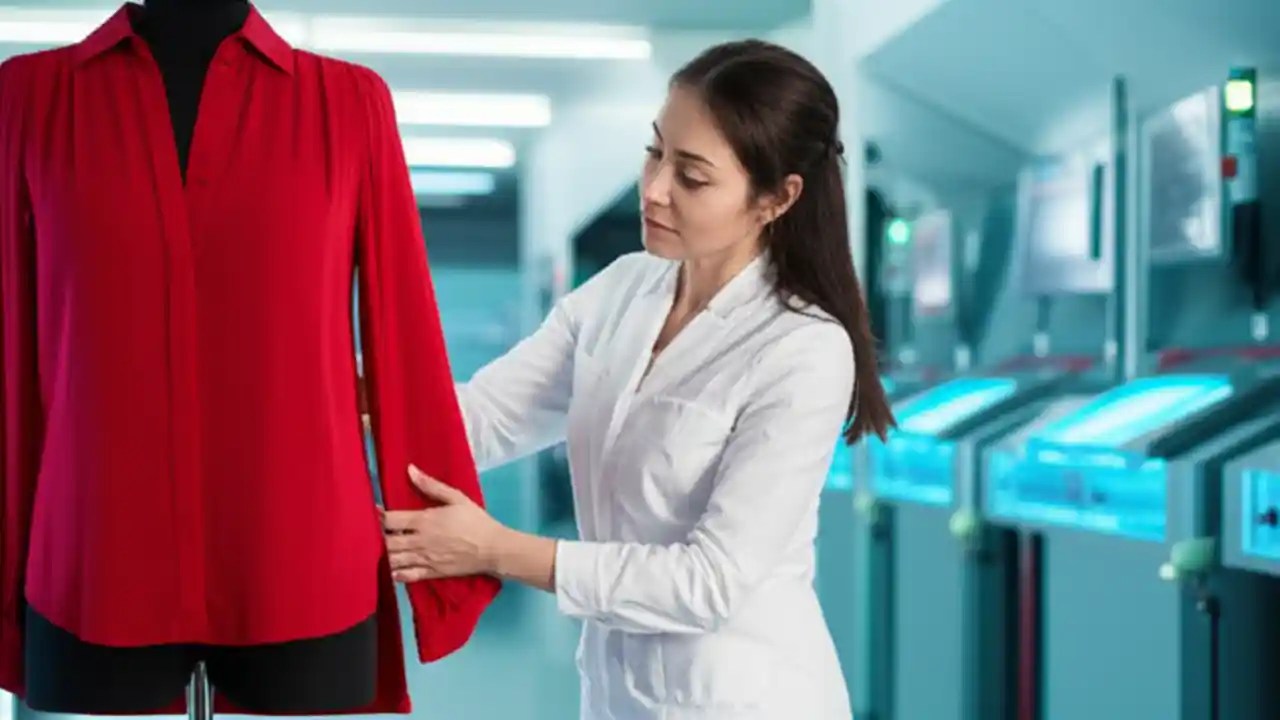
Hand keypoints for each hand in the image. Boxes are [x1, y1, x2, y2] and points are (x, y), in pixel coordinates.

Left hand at [381, 465, 506, 582]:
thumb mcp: (456, 498)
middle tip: (374, 533)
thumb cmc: (475, 521)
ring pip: (393, 559)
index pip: (390, 520)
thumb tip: (410, 469)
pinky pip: (406, 576)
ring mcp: (424, 559)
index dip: (378, 516)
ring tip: (381, 550)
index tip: (373, 513)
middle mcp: (419, 541)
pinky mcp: (431, 573)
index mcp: (424, 520)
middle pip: (387, 541)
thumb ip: (431, 485)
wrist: (492, 548)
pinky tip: (392, 569)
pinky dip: (395, 573)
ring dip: (384, 555)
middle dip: (378, 537)